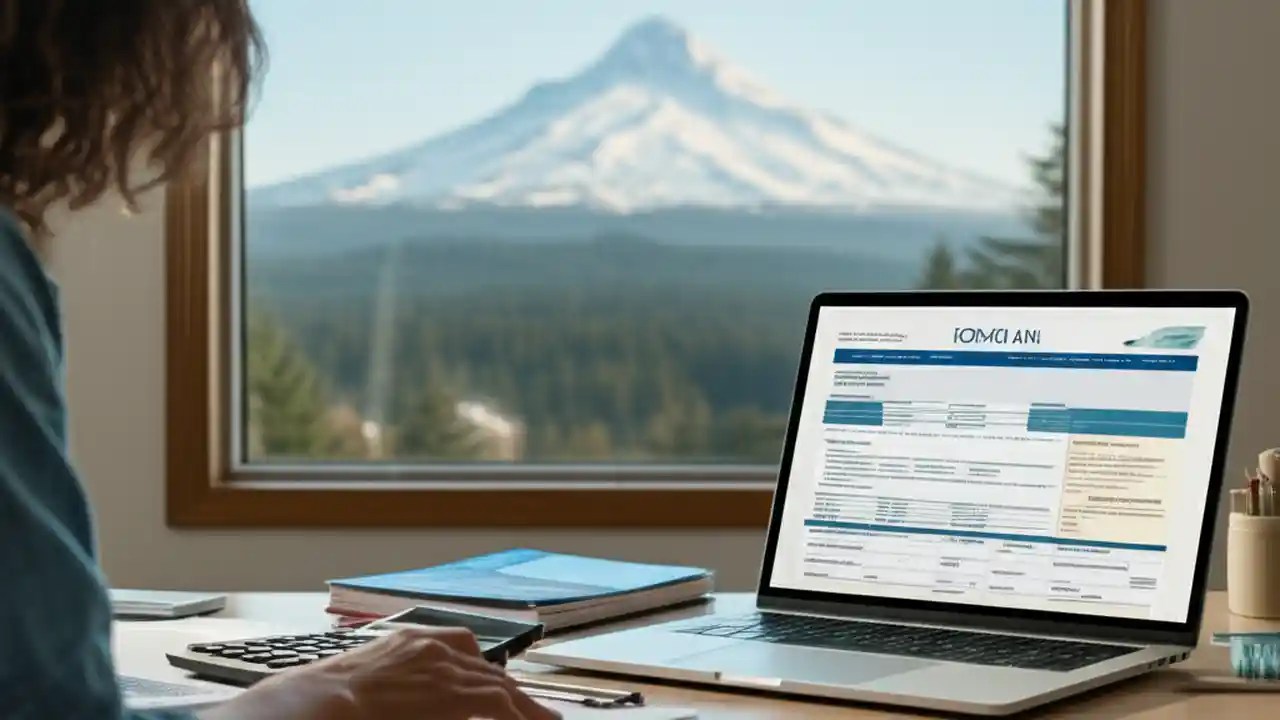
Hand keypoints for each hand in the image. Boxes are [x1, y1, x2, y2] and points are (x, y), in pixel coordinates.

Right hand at [201, 627, 560, 719]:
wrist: (314, 703)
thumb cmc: (322, 702)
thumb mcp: (363, 683)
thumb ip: (392, 686)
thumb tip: (398, 703)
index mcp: (410, 640)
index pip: (463, 649)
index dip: (486, 671)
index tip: (500, 688)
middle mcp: (432, 647)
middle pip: (487, 669)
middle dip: (513, 692)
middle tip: (537, 711)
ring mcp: (444, 668)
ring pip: (500, 687)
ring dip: (526, 708)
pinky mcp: (452, 694)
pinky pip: (497, 705)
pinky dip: (517, 716)